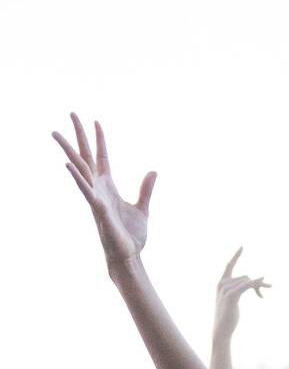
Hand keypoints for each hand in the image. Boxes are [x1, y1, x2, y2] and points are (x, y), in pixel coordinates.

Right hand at [52, 114, 156, 274]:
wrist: (129, 256)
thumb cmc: (132, 236)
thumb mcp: (143, 208)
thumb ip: (146, 189)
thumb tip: (154, 171)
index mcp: (108, 187)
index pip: (102, 157)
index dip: (99, 140)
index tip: (96, 121)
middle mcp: (99, 189)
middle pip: (85, 156)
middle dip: (79, 135)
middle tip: (71, 112)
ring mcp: (96, 198)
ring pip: (79, 169)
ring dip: (68, 150)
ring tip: (55, 133)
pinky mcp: (98, 209)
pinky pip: (85, 191)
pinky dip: (77, 178)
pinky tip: (68, 164)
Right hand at [214, 248, 270, 342]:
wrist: (221, 329)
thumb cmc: (229, 316)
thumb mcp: (234, 300)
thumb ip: (241, 288)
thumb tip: (258, 280)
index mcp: (221, 283)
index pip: (229, 266)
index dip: (236, 256)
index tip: (242, 247)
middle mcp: (222, 284)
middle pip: (245, 276)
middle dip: (257, 283)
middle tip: (268, 288)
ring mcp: (226, 289)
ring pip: (247, 281)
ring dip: (258, 287)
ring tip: (263, 295)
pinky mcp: (232, 295)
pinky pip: (246, 285)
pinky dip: (255, 283)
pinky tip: (262, 281)